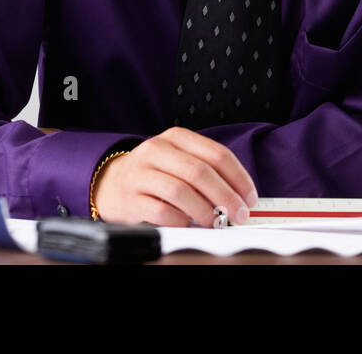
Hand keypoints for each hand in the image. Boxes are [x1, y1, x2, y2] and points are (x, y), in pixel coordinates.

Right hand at [91, 127, 257, 226]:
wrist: (111, 183)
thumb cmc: (156, 173)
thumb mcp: (179, 160)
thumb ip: (207, 171)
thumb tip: (240, 196)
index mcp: (176, 137)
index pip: (216, 154)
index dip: (238, 177)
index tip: (250, 197)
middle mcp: (157, 150)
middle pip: (200, 172)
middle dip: (226, 196)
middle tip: (239, 215)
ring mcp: (141, 173)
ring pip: (181, 191)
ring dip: (205, 211)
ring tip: (215, 223)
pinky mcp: (131, 197)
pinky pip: (162, 211)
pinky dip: (180, 220)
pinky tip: (188, 224)